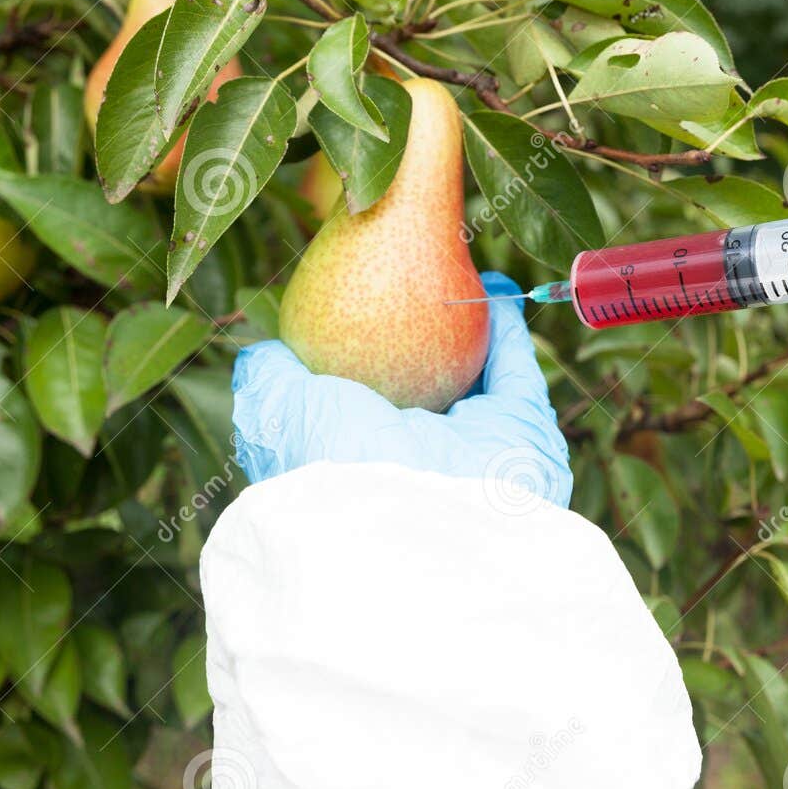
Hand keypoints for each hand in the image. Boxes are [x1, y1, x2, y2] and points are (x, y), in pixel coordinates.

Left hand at [232, 272, 571, 507]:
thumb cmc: (337, 465)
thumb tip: (267, 350)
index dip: (356, 349)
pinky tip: (493, 285)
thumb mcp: (281, 413)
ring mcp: (471, 446)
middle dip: (418, 334)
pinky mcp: (520, 432)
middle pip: (420, 381)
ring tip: (457, 270)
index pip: (357, 399)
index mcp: (356, 457)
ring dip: (468, 323)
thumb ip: (272, 379)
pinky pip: (514, 368)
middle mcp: (413, 455)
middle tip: (411, 280)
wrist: (417, 518)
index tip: (355, 300)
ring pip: (472, 372)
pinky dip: (506, 328)